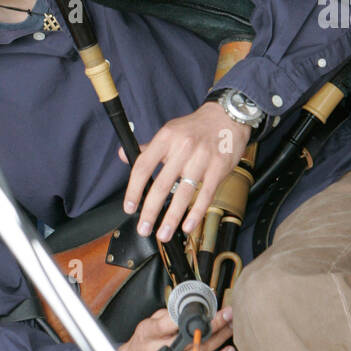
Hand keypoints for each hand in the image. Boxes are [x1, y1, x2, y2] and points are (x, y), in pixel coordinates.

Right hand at [118, 305, 234, 350]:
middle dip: (213, 323)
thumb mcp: (147, 323)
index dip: (191, 313)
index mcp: (149, 333)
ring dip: (219, 338)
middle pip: (191, 336)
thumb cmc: (141, 344)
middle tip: (228, 313)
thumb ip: (166, 314)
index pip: (171, 321)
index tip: (207, 303)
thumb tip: (187, 304)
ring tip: (231, 326)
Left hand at [120, 101, 250, 241]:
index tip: (129, 206)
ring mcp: (201, 158)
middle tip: (143, 228)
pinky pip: (205, 195)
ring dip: (171, 218)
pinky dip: (195, 213)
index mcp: (166, 138)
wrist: (226, 116)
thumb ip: (148, 147)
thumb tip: (123, 154)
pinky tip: (187, 226)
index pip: (143, 165)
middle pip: (161, 184)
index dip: (134, 189)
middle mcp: (182, 147)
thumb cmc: (195, 127)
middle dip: (150, 211)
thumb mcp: (169, 131)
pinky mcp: (218, 168)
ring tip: (163, 233)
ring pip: (183, 193)